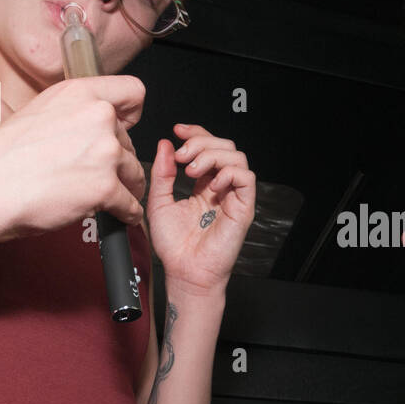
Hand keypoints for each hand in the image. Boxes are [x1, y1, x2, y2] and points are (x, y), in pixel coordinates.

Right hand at [0, 75, 147, 254]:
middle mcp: (97, 117)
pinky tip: (117, 214)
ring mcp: (103, 152)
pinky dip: (126, 213)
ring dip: (125, 187)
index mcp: (80, 93)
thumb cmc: (0, 158)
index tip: (125, 127)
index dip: (130, 114)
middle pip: (130, 140)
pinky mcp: (104, 187)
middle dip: (118, 159)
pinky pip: (130, 204)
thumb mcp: (41, 112)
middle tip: (99, 173)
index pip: (133, 91)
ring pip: (134, 172)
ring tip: (109, 197)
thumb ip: (74, 114)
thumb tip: (94, 127)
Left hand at [146, 124, 254, 295]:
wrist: (185, 272)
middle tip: (182, 156)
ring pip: (236, 156)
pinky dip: (228, 172)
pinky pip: (245, 178)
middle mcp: (220, 187)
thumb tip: (166, 145)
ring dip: (211, 155)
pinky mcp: (243, 207)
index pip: (207, 147)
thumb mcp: (158, 202)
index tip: (177, 131)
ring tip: (192, 170)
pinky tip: (210, 183)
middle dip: (201, 142)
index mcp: (203, 184)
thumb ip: (162, 174)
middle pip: (224, 146)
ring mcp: (233, 196)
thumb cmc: (175, 246)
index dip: (196, 133)